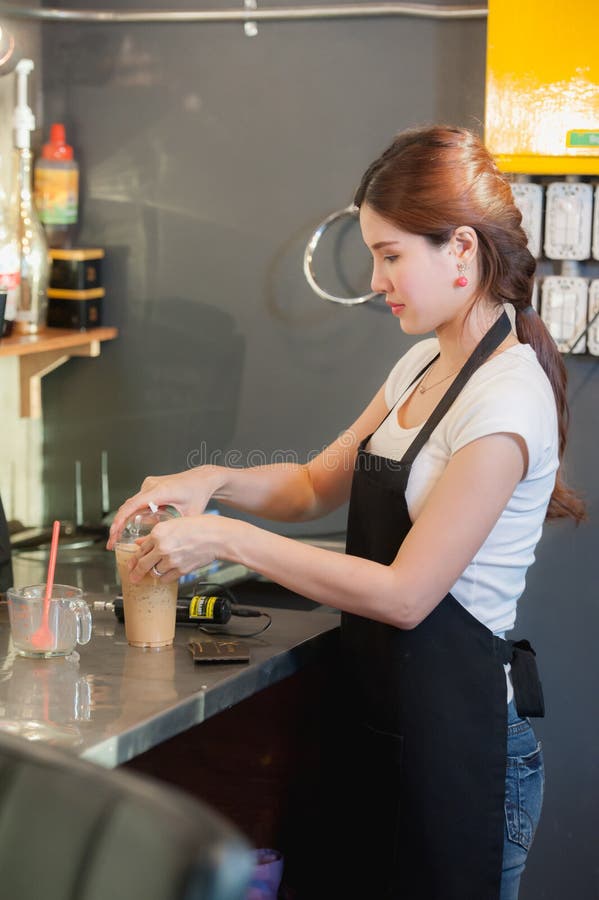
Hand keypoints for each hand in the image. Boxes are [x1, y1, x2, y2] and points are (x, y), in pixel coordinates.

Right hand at [107, 466, 222, 548]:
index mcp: (159, 491)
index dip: (119, 520)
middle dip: (118, 525)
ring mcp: (149, 484)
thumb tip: (159, 544)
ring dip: (125, 520)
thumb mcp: (188, 516)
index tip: (113, 534)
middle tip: (112, 543)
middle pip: (128, 506)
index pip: (132, 505)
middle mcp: (151, 485)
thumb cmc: (198, 493)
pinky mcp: (151, 486)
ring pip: (132, 504)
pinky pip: (139, 501)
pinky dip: (134, 513)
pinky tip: (131, 527)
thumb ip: (173, 528)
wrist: (203, 478)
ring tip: (118, 538)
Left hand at [126, 514, 236, 583]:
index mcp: (158, 532)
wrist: (217, 537)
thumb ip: (155, 534)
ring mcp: (171, 560)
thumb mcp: (174, 524)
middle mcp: (162, 546)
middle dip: (136, 573)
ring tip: (159, 570)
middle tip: (133, 578)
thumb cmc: (199, 527)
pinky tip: (168, 572)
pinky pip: (166, 579)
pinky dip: (164, 578)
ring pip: (154, 572)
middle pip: (142, 564)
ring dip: (155, 572)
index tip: (131, 564)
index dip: (134, 559)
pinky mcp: (180, 570)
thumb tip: (141, 542)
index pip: (140, 549)